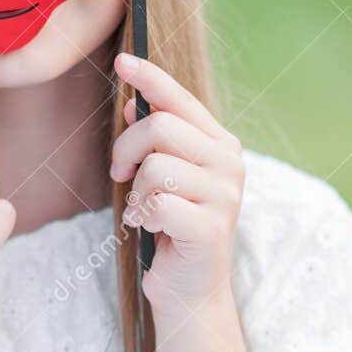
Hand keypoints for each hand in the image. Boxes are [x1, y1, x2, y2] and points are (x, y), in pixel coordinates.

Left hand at [110, 53, 244, 314]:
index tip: (121, 61)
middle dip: (127, 148)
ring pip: (155, 165)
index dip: (149, 77)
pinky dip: (143, 216)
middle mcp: (230, 163)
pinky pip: (157, 203)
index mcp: (220, 144)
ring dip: (136, 191)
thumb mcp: (163, 178)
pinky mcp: (211, 227)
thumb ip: (156, 142)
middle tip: (120, 173)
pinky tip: (153, 229)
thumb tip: (132, 105)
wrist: (190, 290)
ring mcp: (225, 195)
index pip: (179, 99)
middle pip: (160, 125)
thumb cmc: (172, 229)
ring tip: (146, 210)